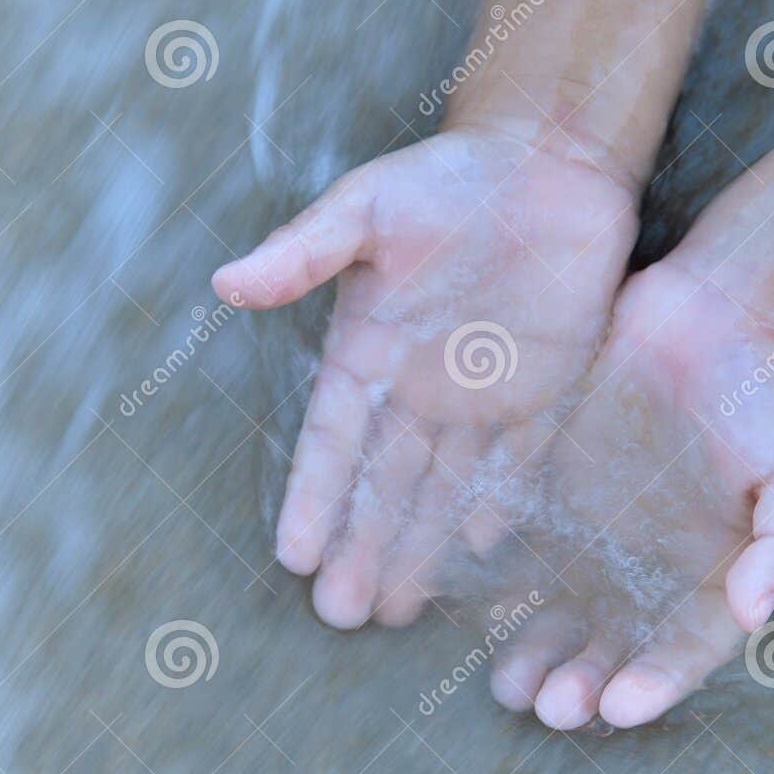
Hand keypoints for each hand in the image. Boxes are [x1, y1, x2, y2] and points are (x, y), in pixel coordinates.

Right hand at [213, 128, 636, 628]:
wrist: (549, 158)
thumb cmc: (451, 177)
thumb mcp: (369, 205)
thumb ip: (305, 252)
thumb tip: (224, 283)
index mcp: (369, 350)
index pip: (334, 441)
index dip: (315, 497)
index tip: (295, 556)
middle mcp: (419, 387)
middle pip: (385, 483)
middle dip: (364, 548)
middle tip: (344, 614)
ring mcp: (483, 396)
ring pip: (446, 487)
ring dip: (422, 547)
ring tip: (398, 611)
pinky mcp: (546, 393)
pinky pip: (520, 463)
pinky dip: (502, 503)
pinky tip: (481, 551)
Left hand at [489, 260, 773, 728]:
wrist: (712, 316)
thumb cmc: (770, 395)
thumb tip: (759, 612)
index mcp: (711, 580)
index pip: (682, 652)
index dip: (654, 686)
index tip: (621, 708)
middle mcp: (647, 574)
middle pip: (609, 650)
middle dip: (578, 686)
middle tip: (551, 703)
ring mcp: (592, 539)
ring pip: (554, 617)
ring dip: (529, 658)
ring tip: (509, 686)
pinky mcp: (546, 496)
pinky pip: (516, 553)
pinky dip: (497, 586)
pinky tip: (478, 607)